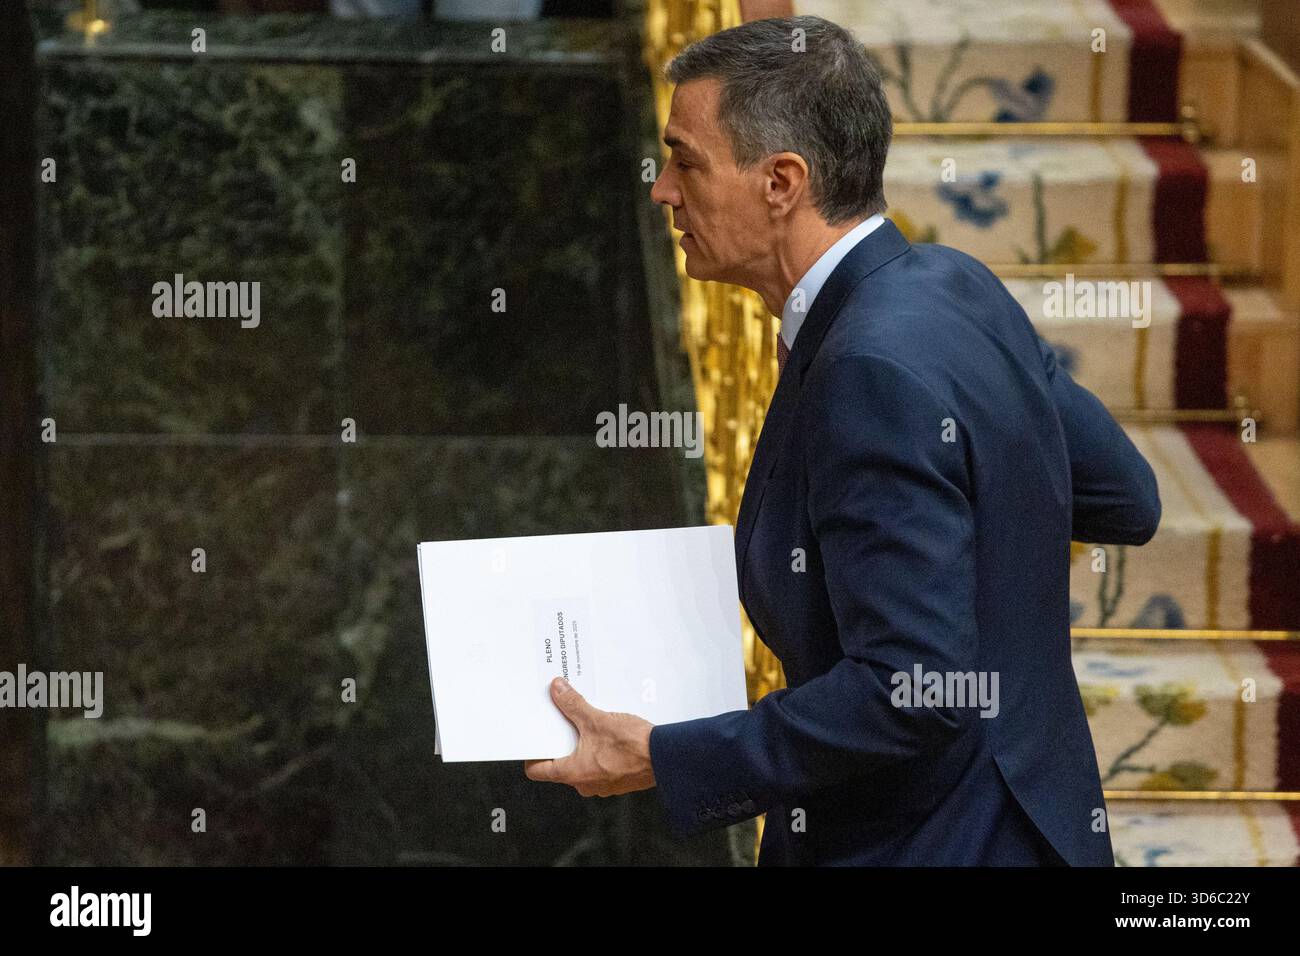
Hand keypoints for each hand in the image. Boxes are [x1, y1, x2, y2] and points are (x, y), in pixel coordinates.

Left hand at [524, 677, 656, 796]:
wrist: (665, 757)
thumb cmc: (632, 746)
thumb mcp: (597, 719)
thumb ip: (573, 704)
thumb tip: (557, 690)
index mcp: (573, 773)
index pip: (538, 771)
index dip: (532, 754)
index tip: (534, 739)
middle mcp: (585, 784)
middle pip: (560, 764)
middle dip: (560, 741)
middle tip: (561, 721)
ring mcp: (602, 784)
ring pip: (582, 763)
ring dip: (582, 744)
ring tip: (586, 722)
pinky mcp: (617, 779)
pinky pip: (599, 764)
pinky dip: (598, 750)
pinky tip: (606, 733)